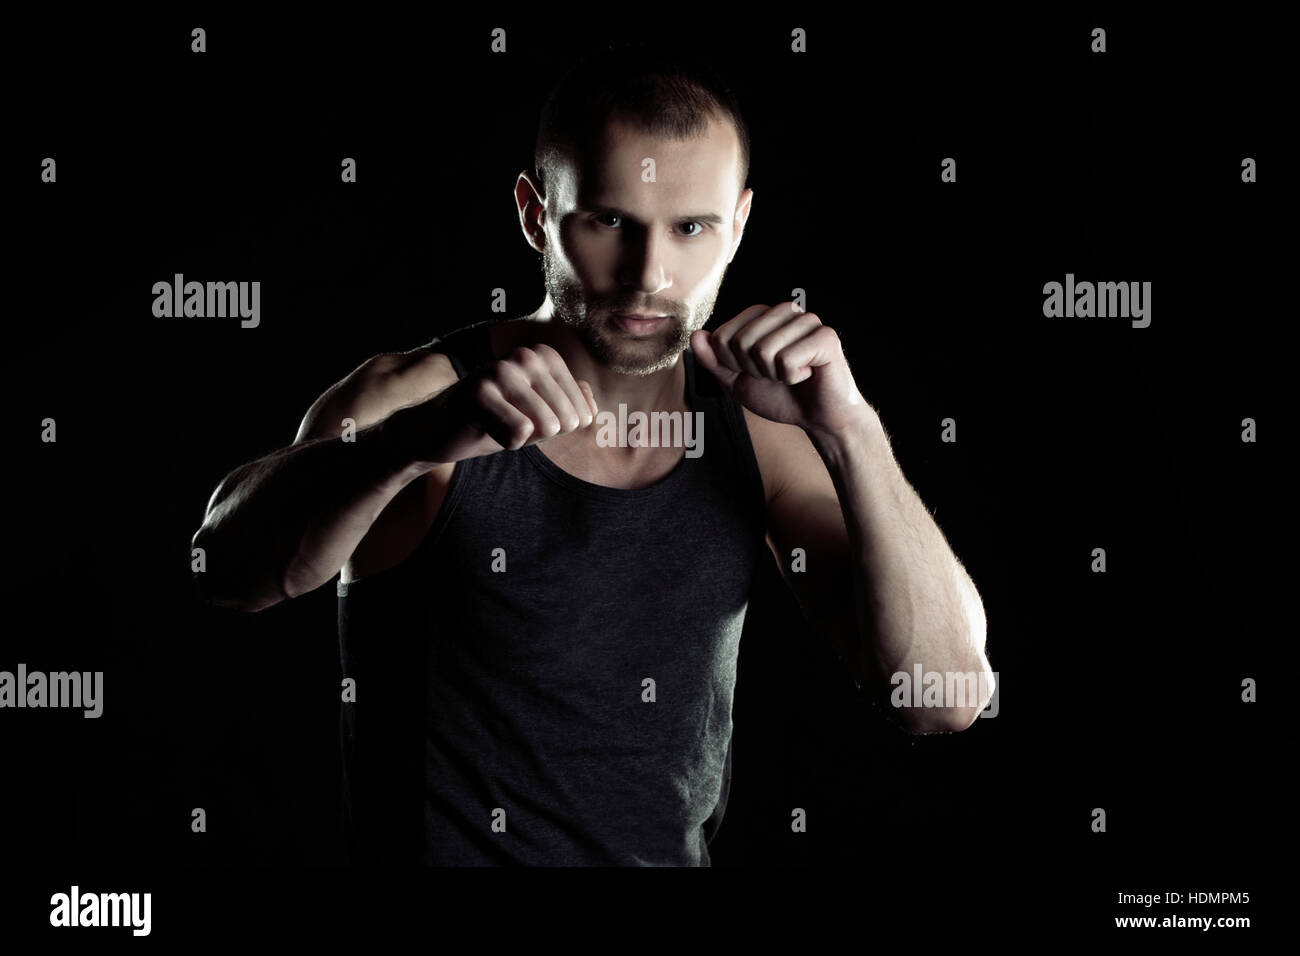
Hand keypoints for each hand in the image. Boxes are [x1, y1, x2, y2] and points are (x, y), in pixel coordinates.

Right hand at [417, 344, 597, 463]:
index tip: (527, 416)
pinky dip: (504, 442)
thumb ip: (572, 404)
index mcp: (546, 356)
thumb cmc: (496, 419)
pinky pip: (519, 434)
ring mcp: (502, 370)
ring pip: (546, 426)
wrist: (442, 429)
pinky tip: (485, 427)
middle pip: (566, 421)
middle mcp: (527, 356)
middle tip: (510, 421)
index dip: (556, 429)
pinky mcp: (481, 392)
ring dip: (522, 437)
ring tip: (498, 422)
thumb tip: (591, 407)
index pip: (583, 414)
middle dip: (540, 434)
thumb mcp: (541, 412)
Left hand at [691, 303, 868, 433]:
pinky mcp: (826, 336)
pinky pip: (787, 359)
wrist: (817, 418)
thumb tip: (695, 336)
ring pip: (764, 349)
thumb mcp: (737, 381)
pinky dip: (793, 377)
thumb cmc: (781, 396)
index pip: (723, 335)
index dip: (733, 364)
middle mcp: (785, 311)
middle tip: (777, 375)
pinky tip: (807, 374)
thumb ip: (714, 360)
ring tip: (792, 374)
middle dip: (754, 370)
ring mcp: (807, 321)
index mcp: (763, 316)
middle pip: (741, 341)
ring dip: (774, 374)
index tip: (756, 371)